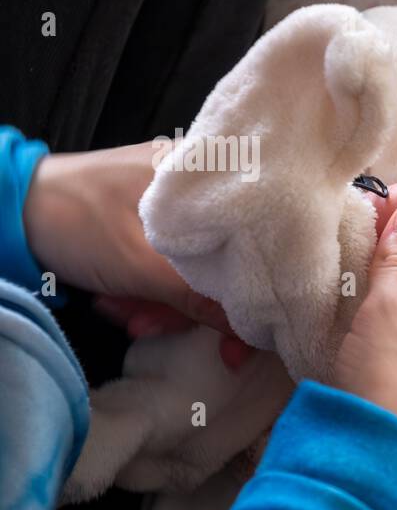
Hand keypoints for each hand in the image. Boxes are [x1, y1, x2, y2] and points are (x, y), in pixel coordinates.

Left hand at [22, 142, 251, 368]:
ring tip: (126, 313)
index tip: (240, 335)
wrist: (8, 211)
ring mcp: (175, 206)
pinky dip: (150, 292)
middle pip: (228, 260)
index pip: (257, 235)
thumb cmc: (75, 219)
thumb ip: (199, 296)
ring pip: (199, 270)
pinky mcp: (154, 225)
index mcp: (207, 174)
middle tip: (153, 326)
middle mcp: (199, 186)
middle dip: (191, 305)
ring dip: (163, 304)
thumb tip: (251, 332)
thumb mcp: (140, 263)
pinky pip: (174, 267)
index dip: (255, 287)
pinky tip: (121, 300)